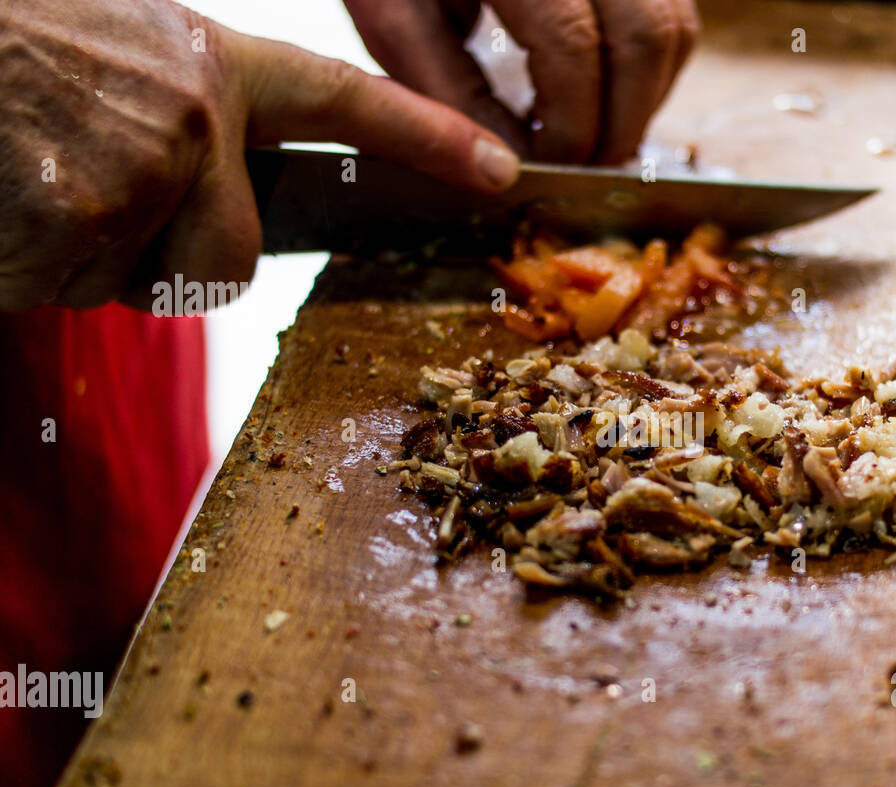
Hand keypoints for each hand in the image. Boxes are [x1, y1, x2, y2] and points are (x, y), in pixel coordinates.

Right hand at [0, 0, 520, 312]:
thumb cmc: (4, 42)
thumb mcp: (111, 47)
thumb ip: (187, 110)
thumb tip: (215, 183)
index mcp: (207, 63)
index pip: (343, 104)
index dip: (426, 136)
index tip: (499, 171)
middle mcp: (192, 120)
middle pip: (235, 257)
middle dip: (176, 256)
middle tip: (86, 190)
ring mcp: (139, 177)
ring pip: (152, 282)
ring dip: (94, 259)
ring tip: (33, 179)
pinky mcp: (80, 229)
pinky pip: (78, 290)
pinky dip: (35, 265)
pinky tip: (8, 201)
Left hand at [343, 0, 698, 164]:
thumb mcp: (396, 17)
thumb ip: (448, 96)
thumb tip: (510, 168)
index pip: (573, 47)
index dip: (571, 124)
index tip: (550, 167)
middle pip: (645, 38)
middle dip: (622, 122)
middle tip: (586, 169)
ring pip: (673, 27)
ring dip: (644, 98)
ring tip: (597, 137)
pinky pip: (673, 13)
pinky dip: (650, 67)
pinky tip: (607, 94)